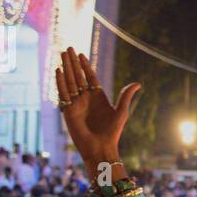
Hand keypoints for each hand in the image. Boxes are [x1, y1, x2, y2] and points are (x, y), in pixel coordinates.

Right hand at [54, 47, 139, 169]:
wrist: (101, 147)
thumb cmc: (112, 132)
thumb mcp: (121, 111)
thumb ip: (126, 96)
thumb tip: (138, 83)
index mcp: (98, 97)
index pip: (90, 77)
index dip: (85, 66)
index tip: (81, 54)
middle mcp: (85, 98)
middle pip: (78, 76)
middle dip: (73, 63)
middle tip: (68, 49)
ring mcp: (76, 104)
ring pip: (70, 81)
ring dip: (66, 68)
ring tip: (62, 55)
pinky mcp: (68, 110)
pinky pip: (63, 93)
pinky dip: (60, 82)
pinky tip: (58, 71)